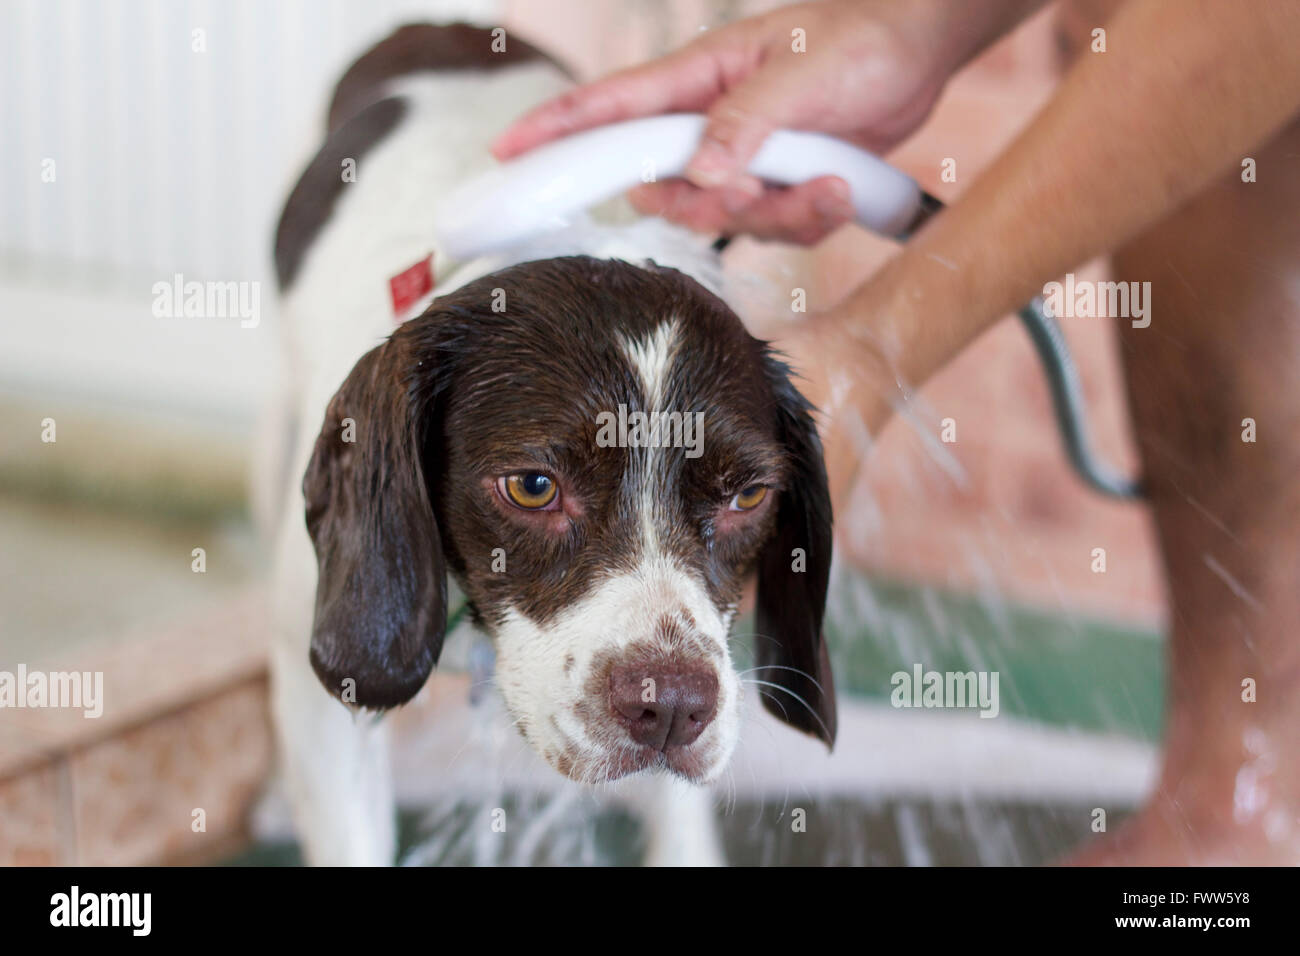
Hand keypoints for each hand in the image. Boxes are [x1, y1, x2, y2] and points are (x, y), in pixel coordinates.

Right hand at [493, 0, 985, 244]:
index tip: (508, 153)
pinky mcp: (780, 185)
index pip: (613, 105)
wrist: (919, 52)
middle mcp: (713, 123)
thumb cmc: (860, 37)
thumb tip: (699, 175)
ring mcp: (745, 157)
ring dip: (778, 214)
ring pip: (726, 217)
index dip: (558, 129)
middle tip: (759, 190)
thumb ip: (747, 123)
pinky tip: (839, 188)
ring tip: (827, 180)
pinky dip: (810, 218)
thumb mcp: (802, 74)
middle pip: (669, 188)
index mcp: (701, 77)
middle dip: (710, 206)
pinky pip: (775, 228)